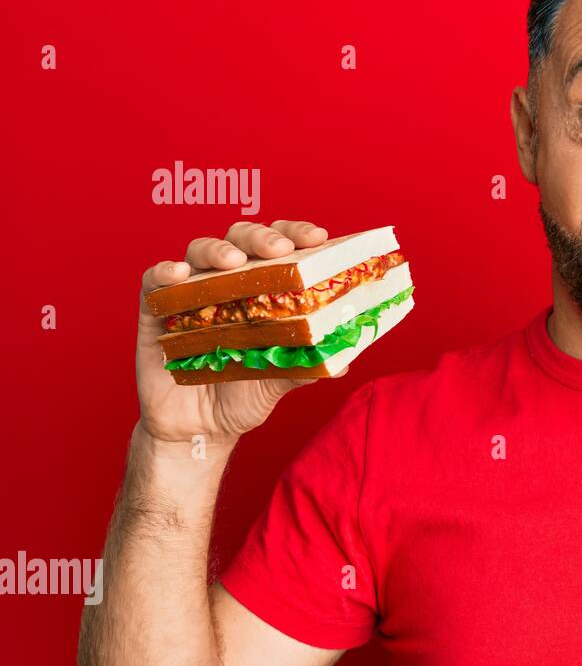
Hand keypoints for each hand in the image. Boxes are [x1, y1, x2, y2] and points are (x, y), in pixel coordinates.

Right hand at [136, 220, 341, 449]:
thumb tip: (344, 360)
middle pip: (242, 239)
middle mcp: (228, 281)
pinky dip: (164, 272)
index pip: (281, 246)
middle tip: (279, 248)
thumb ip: (306, 365)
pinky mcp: (155, 311)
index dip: (297, 234)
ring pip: (199, 251)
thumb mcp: (279, 380)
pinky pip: (153, 281)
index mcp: (263, 288)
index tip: (318, 237)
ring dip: (217, 250)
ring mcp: (190, 292)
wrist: (200, 430)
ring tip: (233, 261)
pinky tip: (178, 274)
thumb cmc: (243, 394)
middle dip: (261, 237)